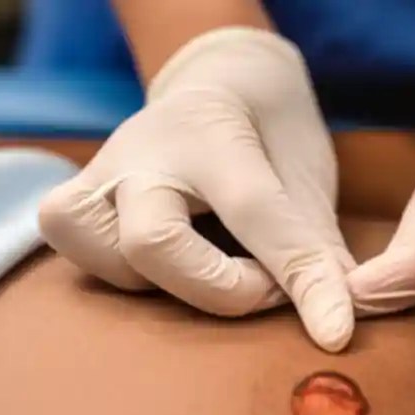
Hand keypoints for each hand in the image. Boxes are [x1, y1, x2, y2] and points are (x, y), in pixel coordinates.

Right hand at [38, 28, 354, 351]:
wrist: (217, 82)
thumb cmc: (268, 134)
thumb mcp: (304, 175)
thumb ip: (317, 247)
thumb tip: (340, 326)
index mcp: (211, 130)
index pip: (256, 213)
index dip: (302, 279)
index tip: (335, 332)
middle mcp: (141, 151)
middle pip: (152, 241)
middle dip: (218, 286)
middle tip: (266, 284)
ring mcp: (99, 178)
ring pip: (106, 256)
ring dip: (168, 286)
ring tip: (214, 273)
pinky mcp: (74, 206)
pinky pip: (79, 258)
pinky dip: (130, 282)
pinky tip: (175, 274)